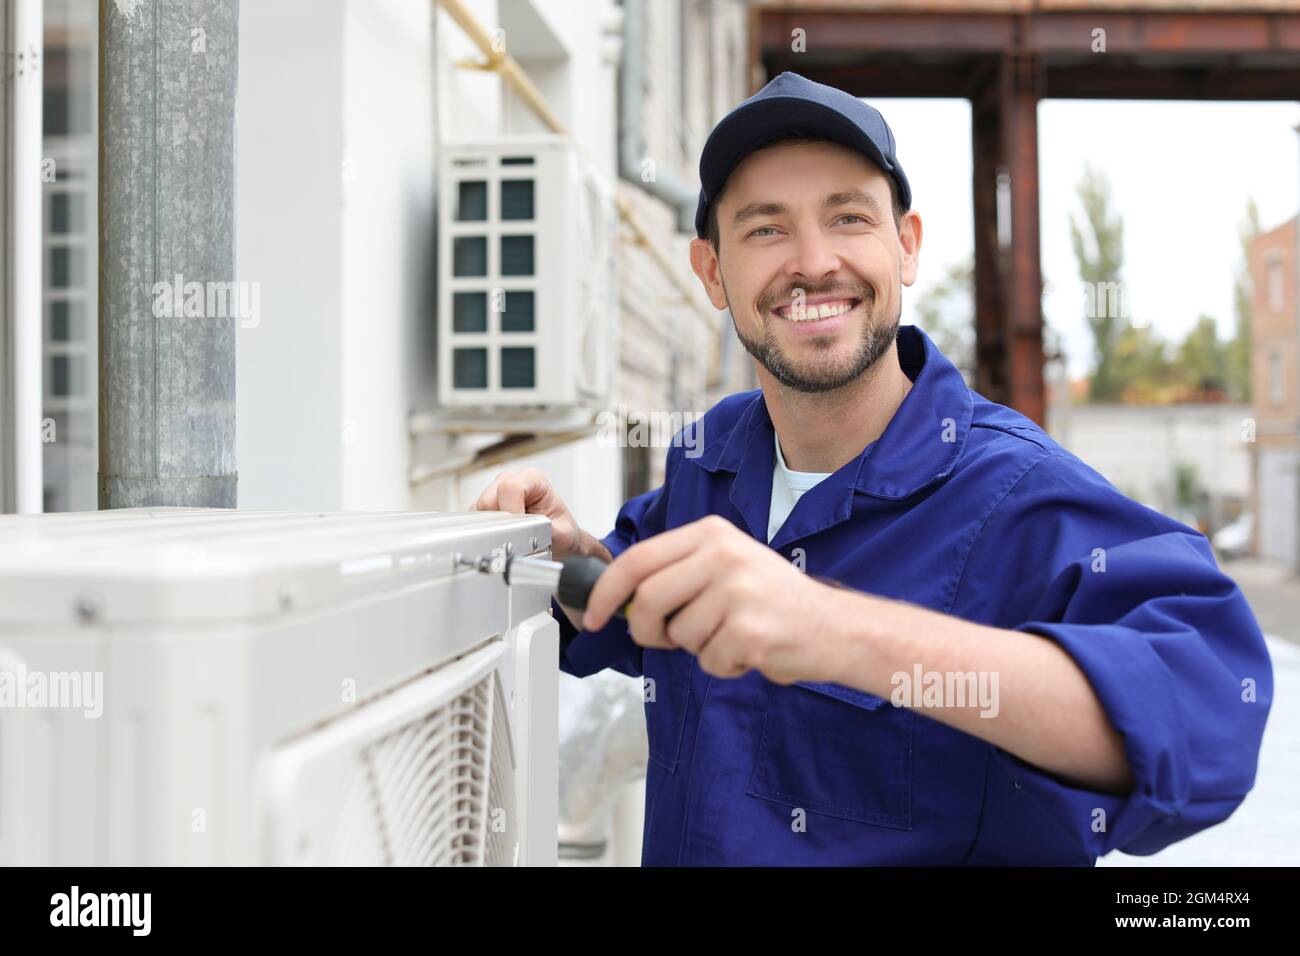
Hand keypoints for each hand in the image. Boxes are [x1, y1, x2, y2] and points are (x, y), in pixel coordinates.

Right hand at [471, 467, 589, 559]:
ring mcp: (495, 492)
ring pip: (478, 509)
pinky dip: (483, 531)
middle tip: (515, 538)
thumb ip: (550, 531)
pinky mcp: (485, 507)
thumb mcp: (563, 534)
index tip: (519, 530)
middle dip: (500, 522)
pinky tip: (500, 537)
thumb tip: (534, 535)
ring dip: (491, 527)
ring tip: (511, 538)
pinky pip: (474, 519)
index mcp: (533, 479)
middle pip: (489, 498)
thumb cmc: (561, 530)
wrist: (558, 539)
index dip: (511, 510)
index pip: (510, 488)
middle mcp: (511, 481)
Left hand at [581, 515, 852, 684]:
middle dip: (646, 629)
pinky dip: (722, 665)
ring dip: (696, 648)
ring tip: (730, 635)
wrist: (834, 628)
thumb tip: (619, 598)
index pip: (638, 559)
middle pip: (647, 599)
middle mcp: (723, 555)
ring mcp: (737, 592)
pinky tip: (749, 650)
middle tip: (664, 638)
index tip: (592, 615)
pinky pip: (707, 660)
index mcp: (712, 534)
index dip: (605, 592)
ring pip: (677, 635)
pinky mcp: (748, 630)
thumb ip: (677, 572)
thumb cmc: (775, 601)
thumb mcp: (727, 564)